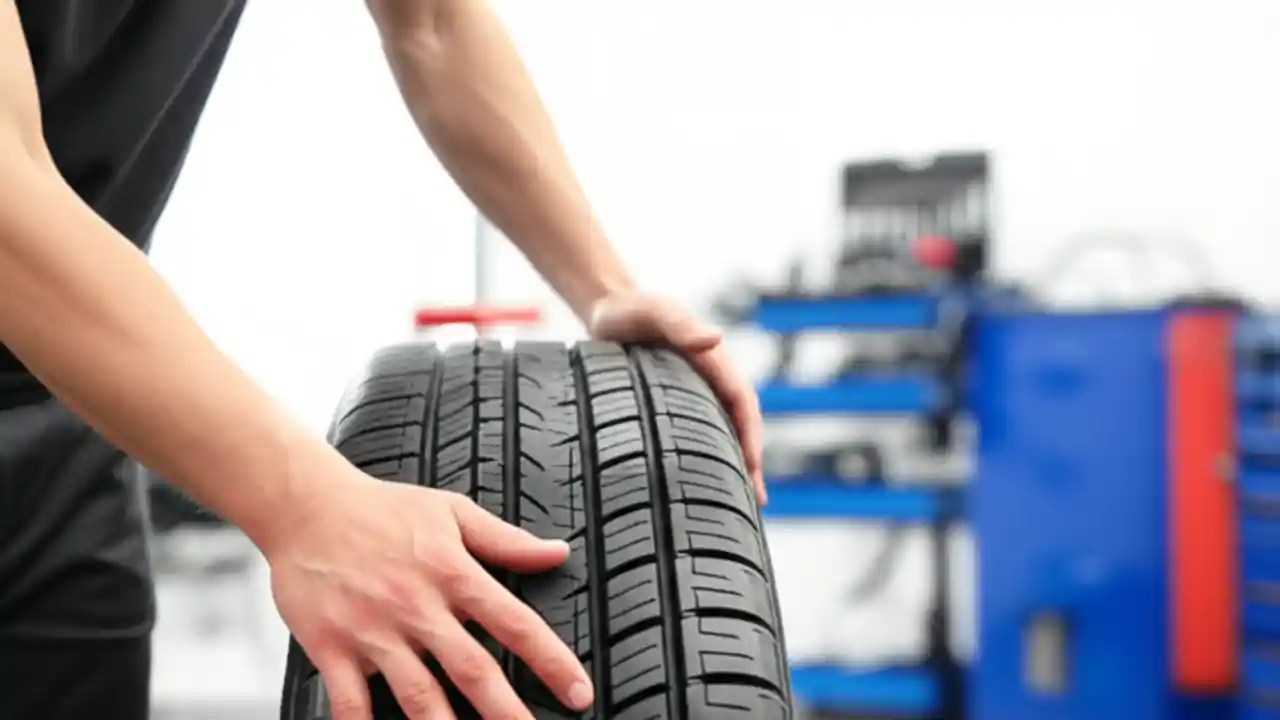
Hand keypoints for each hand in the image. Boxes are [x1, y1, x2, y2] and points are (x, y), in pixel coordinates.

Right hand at [265, 452, 593, 719]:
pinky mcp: (332, 647)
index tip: (579, 692)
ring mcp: (374, 630)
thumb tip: (557, 552)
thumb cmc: (380, 509)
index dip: (553, 660)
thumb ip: (506, 540)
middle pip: (473, 669)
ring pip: (418, 694)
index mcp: (453, 572)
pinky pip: (350, 702)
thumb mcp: (452, 512)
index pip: (516, 623)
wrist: (305, 506)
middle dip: (507, 710)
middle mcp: (418, 606)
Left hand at [588, 291, 765, 503]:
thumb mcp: (656, 310)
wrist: (604, 307)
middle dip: (748, 464)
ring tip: (733, 508)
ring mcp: (690, 395)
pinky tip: (693, 487)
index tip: (754, 471)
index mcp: (713, 362)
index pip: (743, 405)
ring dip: (728, 467)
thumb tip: (715, 339)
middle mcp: (708, 382)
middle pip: (737, 427)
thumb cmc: (631, 308)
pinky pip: (692, 436)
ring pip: (718, 435)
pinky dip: (701, 460)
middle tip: (754, 506)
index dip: (751, 438)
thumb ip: (681, 323)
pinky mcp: (669, 406)